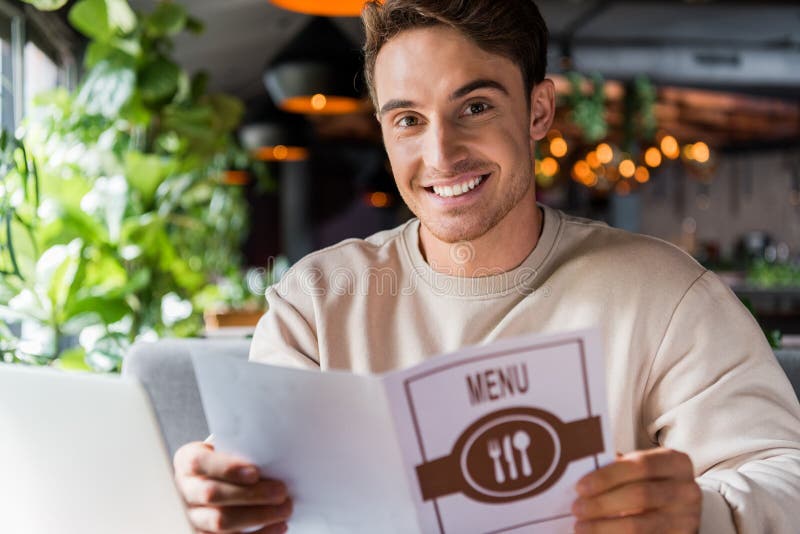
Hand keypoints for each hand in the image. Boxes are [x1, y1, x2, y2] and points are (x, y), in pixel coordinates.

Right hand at [173, 441, 291, 533]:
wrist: (219, 480)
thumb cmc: (231, 459)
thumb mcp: (231, 447)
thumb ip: (245, 449)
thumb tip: (277, 456)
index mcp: (188, 460)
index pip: (199, 463)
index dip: (227, 469)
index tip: (255, 473)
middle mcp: (186, 489)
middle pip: (211, 495)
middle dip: (249, 495)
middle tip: (281, 492)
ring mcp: (192, 516)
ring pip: (219, 522)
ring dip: (257, 517)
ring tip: (284, 510)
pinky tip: (279, 527)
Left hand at [571, 447, 700, 533]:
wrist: (679, 507)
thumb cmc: (650, 482)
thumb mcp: (641, 469)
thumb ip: (617, 468)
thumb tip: (580, 474)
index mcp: (676, 463)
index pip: (641, 465)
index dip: (608, 476)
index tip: (580, 487)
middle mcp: (686, 490)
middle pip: (640, 495)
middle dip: (603, 503)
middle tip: (577, 509)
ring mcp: (687, 519)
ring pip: (641, 526)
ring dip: (605, 527)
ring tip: (581, 527)